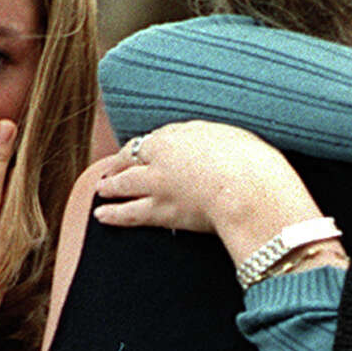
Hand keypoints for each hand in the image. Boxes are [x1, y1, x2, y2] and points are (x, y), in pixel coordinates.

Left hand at [93, 121, 322, 263]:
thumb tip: (215, 143)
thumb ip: (214, 140)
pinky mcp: (161, 212)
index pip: (153, 139)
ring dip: (110, 189)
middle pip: (131, 159)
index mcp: (178, 134)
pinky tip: (102, 216)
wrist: (248, 188)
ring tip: (100, 192)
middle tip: (108, 171)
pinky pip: (130, 213)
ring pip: (124, 186)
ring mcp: (157, 184)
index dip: (143, 148)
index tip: (137, 152)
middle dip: (118, 165)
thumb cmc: (251, 160)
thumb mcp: (233, 137)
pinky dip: (114, 215)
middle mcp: (160, 156)